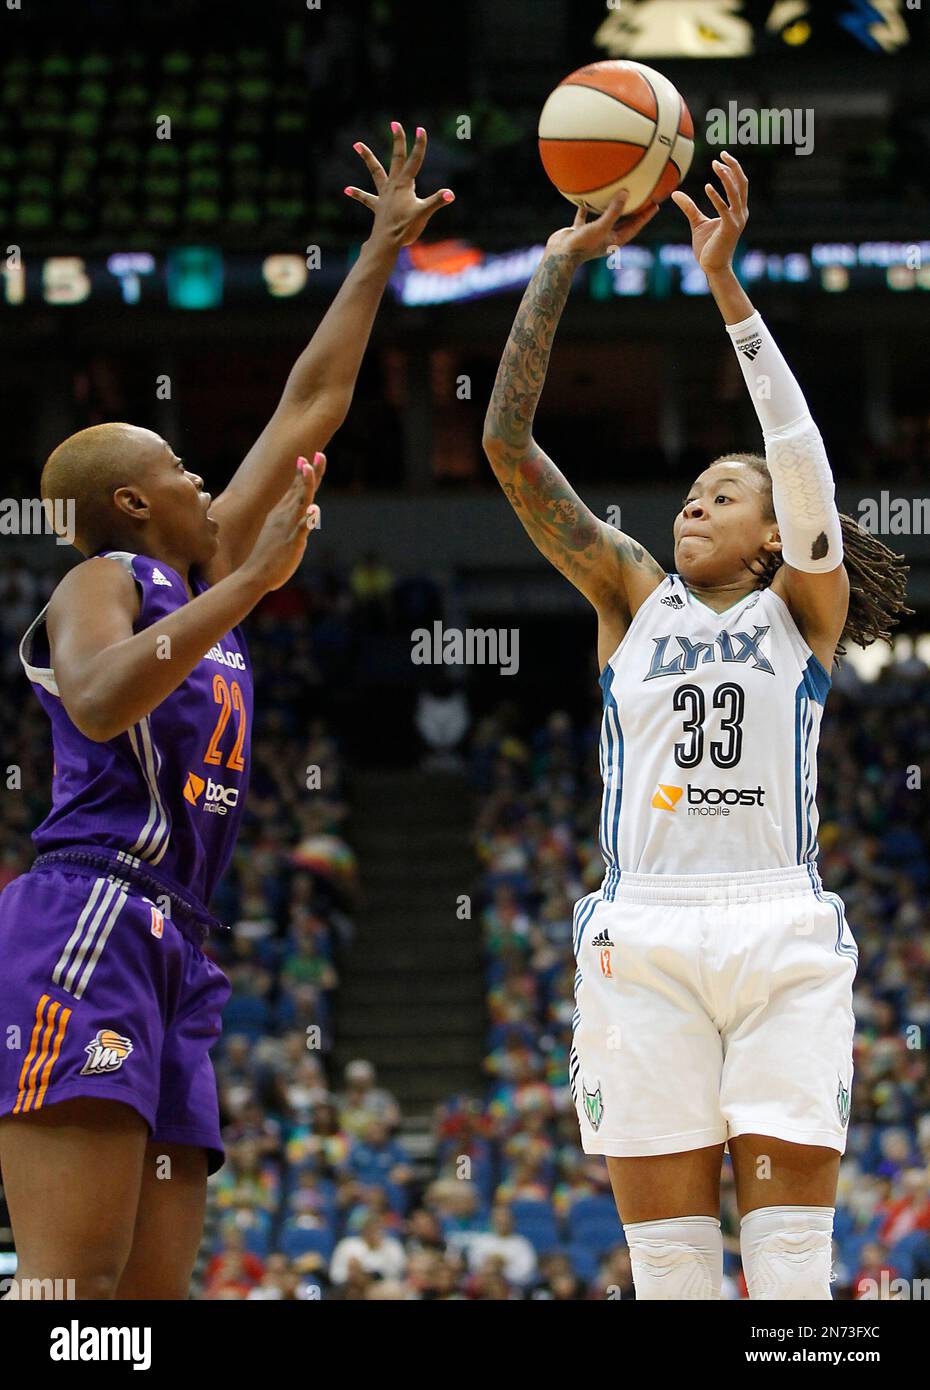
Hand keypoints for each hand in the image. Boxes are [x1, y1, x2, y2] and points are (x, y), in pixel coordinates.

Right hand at [242, 453, 325, 592]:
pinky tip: (314, 509)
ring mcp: (288, 527)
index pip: (296, 489)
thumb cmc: (266, 556)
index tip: (309, 457)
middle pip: (301, 490)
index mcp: (282, 513)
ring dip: (306, 485)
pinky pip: (301, 528)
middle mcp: (285, 516)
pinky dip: (307, 519)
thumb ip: (290, 522)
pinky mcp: (292, 541)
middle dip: (311, 472)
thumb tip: (302, 514)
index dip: (304, 474)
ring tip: (311, 469)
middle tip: (319, 454)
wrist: (254, 574)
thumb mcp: (278, 532)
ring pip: (300, 502)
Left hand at [346, 122, 454, 248]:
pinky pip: (366, 198)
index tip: (420, 129)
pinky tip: (347, 189)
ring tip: (356, 144)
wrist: (387, 242)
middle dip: (398, 141)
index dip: (419, 145)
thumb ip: (437, 201)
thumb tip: (451, 194)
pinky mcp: (378, 206)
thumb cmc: (405, 227)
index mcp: (405, 184)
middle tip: (394, 123)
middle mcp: (393, 185)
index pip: (414, 160)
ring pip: (376, 171)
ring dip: (368, 157)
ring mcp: (384, 194)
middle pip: (396, 158)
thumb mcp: (424, 213)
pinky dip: (357, 194)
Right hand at [546, 190, 659, 263]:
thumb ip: (614, 211)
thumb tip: (625, 192)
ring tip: (618, 192)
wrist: (559, 255)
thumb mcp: (601, 227)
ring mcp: (593, 234)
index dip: (646, 215)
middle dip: (633, 210)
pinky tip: (587, 195)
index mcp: (615, 241)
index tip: (656, 203)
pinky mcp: (580, 231)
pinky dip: (587, 207)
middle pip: (624, 221)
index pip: (635, 226)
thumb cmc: (583, 245)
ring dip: (611, 207)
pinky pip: (585, 216)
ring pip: (605, 218)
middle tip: (643, 195)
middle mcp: (606, 238)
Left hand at [671, 150, 747, 274]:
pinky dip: (716, 197)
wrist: (713, 268)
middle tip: (721, 155)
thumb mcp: (697, 223)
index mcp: (737, 210)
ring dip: (726, 177)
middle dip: (733, 167)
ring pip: (735, 193)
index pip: (739, 184)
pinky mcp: (729, 228)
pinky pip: (724, 209)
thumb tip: (675, 193)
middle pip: (741, 184)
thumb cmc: (707, 247)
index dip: (733, 168)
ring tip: (716, 165)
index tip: (721, 156)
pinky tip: (706, 187)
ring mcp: (736, 220)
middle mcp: (740, 213)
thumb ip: (689, 207)